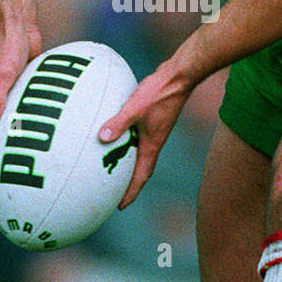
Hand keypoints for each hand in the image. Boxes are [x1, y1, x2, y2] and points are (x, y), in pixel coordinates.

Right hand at [0, 18, 42, 161]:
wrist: (18, 25)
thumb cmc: (8, 47)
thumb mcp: (4, 73)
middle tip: (10, 167)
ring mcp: (10, 90)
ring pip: (12, 118)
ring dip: (17, 133)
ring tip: (30, 151)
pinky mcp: (24, 83)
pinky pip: (27, 105)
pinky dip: (32, 117)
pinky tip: (47, 125)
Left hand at [98, 59, 192, 208]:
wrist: (179, 76)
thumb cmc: (160, 92)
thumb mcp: (135, 108)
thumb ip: (118, 123)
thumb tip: (101, 137)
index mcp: (152, 145)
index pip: (141, 176)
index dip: (131, 193)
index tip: (120, 206)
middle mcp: (154, 141)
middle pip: (140, 168)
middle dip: (127, 182)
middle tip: (113, 192)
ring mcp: (154, 130)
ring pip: (138, 152)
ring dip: (126, 162)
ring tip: (110, 167)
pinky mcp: (152, 118)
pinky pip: (137, 137)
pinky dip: (126, 141)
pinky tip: (114, 134)